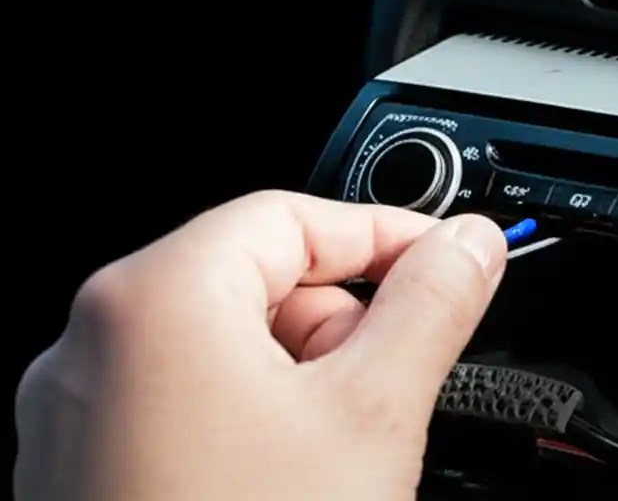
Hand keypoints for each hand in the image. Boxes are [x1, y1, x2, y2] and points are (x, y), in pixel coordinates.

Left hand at [15, 191, 506, 500]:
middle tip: (393, 379)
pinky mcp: (83, 471)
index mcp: (152, 301)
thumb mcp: (372, 414)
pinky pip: (185, 404)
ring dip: (301, 376)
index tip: (447, 262)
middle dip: (340, 320)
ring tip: (338, 453)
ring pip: (222, 348)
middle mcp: (93, 346)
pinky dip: (252, 420)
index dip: (384, 234)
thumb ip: (431, 306)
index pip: (290, 215)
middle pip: (254, 279)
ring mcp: (78, 414)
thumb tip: (467, 247)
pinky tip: (288, 481)